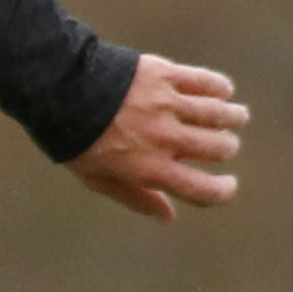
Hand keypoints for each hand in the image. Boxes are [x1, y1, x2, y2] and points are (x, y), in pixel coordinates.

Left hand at [65, 54, 245, 220]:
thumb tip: (170, 217)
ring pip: (220, 114)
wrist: (56, 90)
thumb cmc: (74, 138)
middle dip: (226, 149)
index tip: (226, 184)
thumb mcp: (97, 177)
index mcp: (150, 169)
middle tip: (223, 145)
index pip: (204, 190)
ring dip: (233, 117)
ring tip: (236, 117)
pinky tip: (222, 92)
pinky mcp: (164, 75)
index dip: (223, 191)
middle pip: (220, 148)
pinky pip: (206, 82)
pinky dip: (220, 88)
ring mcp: (167, 105)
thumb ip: (136, 197)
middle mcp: (165, 138)